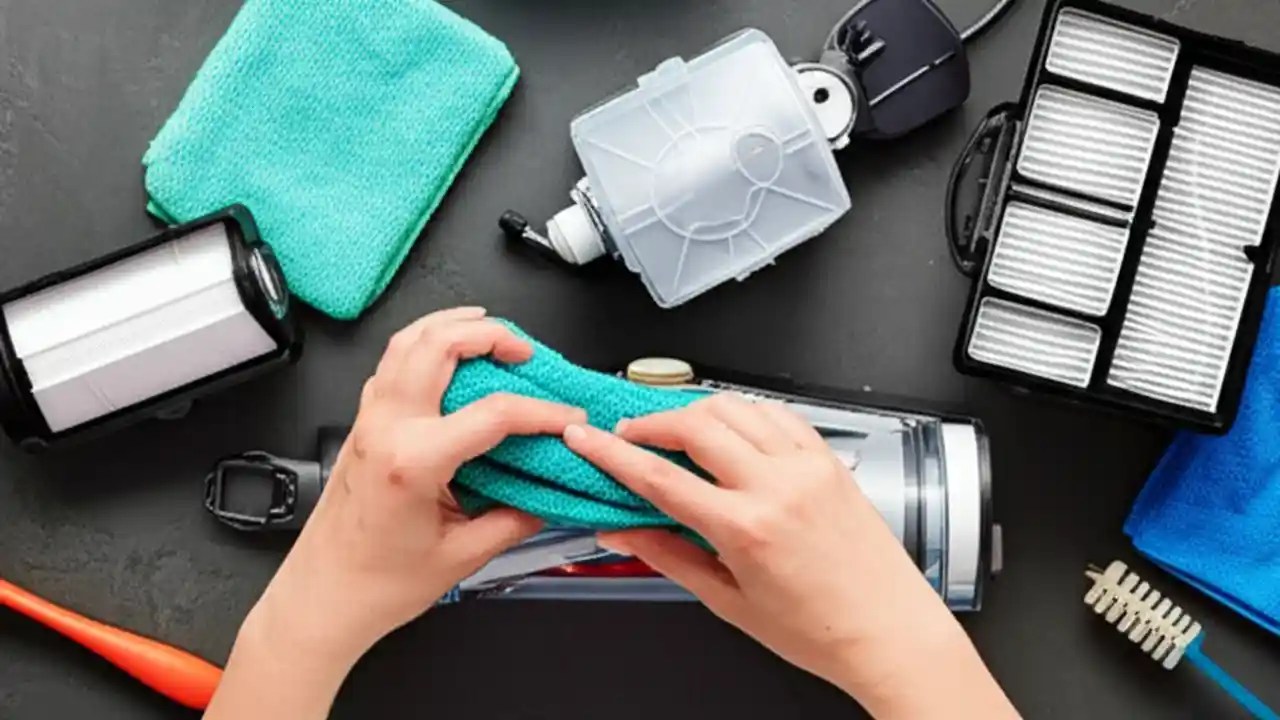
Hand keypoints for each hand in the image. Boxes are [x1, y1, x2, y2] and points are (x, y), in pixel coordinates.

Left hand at [206, 308, 585, 719]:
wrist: (324, 596)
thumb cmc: (375, 583)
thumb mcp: (461, 558)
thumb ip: (513, 521)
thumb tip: (547, 496)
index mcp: (413, 461)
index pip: (494, 414)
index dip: (542, 411)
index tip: (567, 418)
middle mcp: (387, 429)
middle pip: (439, 346)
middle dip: (491, 335)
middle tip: (525, 350)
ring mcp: (369, 421)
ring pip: (407, 341)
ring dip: (451, 325)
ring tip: (489, 329)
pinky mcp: (363, 424)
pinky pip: (392, 363)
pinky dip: (424, 344)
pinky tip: (446, 352)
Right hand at [564, 395, 1014, 718]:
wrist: (889, 632)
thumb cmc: (820, 629)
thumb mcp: (730, 603)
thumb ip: (670, 556)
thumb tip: (625, 532)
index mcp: (746, 528)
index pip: (659, 475)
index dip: (611, 453)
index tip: (586, 439)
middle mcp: (778, 486)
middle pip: (694, 425)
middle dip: (649, 422)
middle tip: (627, 435)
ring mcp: (807, 467)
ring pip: (735, 407)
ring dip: (694, 411)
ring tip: (674, 430)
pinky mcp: (829, 461)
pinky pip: (777, 413)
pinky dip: (744, 411)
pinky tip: (731, 427)